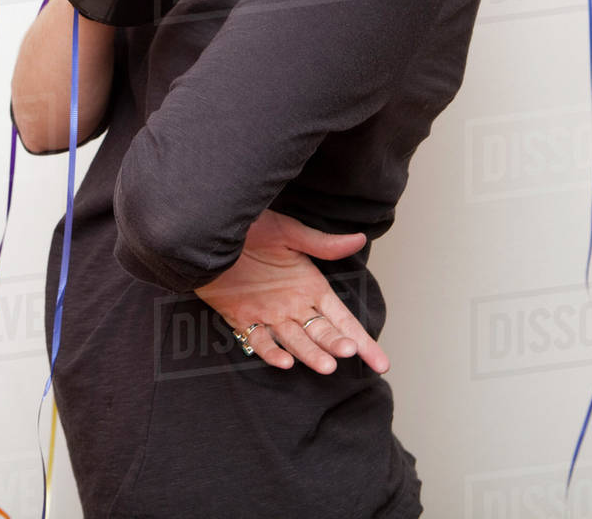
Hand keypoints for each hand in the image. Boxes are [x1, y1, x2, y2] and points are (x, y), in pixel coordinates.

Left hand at [193, 209, 389, 374]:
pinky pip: (259, 341)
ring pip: (296, 341)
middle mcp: (293, 305)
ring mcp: (269, 315)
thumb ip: (322, 244)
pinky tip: (285, 362)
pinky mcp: (242, 318)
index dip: (361, 340)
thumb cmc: (251, 227)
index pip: (342, 318)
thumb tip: (360, 238)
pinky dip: (271, 352)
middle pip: (322, 333)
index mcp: (310, 286)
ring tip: (326, 365)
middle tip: (348, 352)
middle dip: (337, 345)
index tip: (381, 363)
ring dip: (310, 354)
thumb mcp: (288, 232)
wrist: (210, 231)